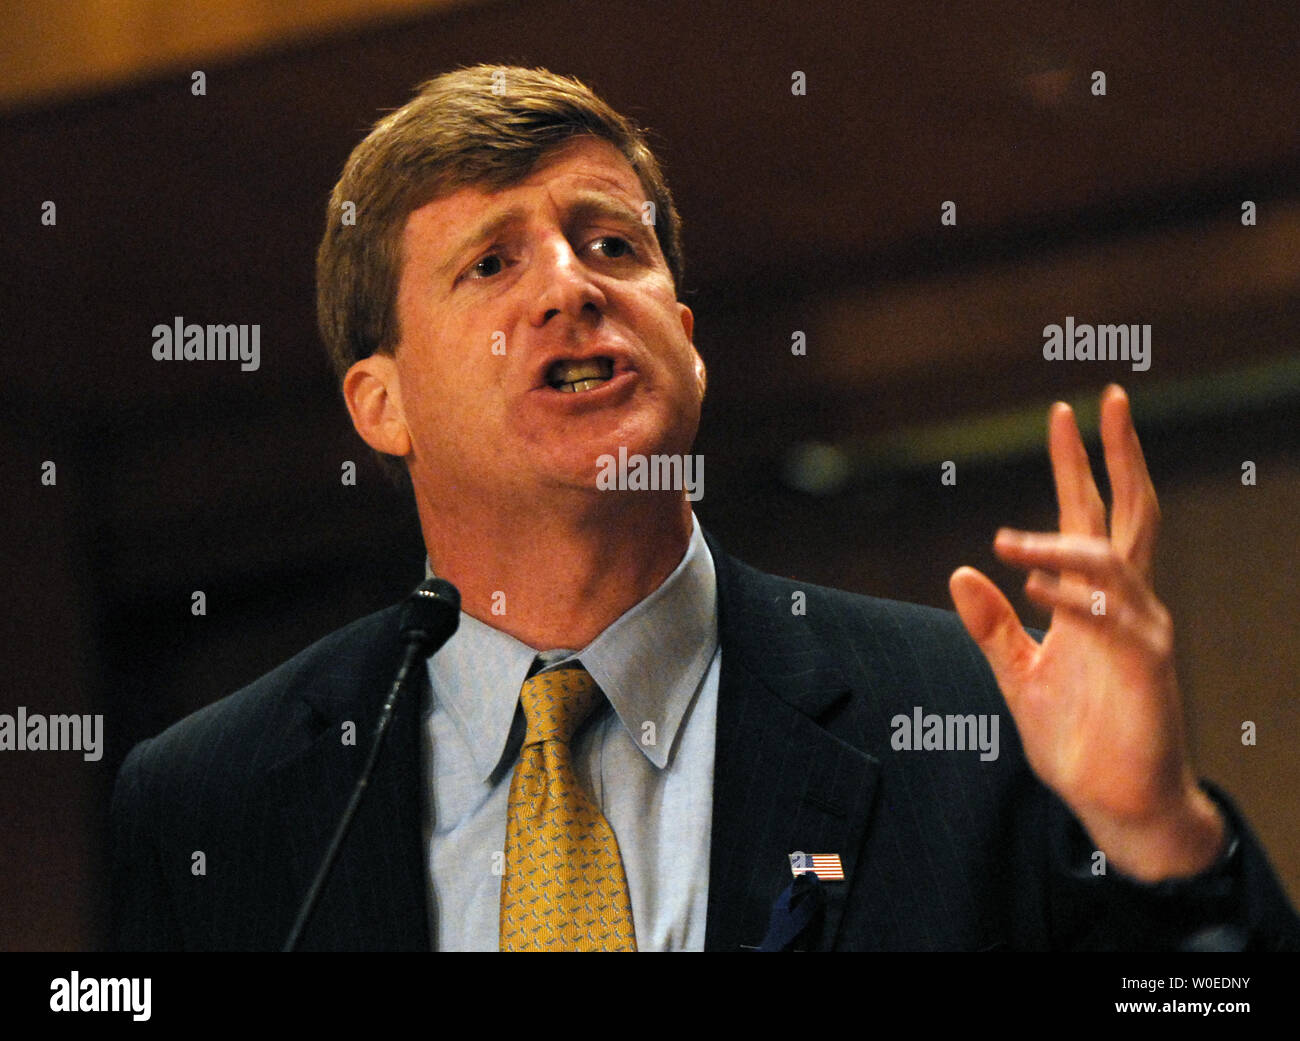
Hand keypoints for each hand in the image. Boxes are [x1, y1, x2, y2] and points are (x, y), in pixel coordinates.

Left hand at [949, 385, 1225, 880]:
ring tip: (1007, 541)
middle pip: (1129, 512)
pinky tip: (1032, 585)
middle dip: (1117, 455)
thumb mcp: (1018, 675)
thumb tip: (960, 572)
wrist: (1117, 803)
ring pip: (1114, 559)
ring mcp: (1140, 630)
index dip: (1078, 464)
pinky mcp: (1146, 665)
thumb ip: (992, 627)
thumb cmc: (1077, 737)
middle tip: (1103, 399)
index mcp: (1091, 601)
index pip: (1089, 516)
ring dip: (1060, 541)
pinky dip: (1070, 596)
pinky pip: (1109, 616)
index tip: (1064, 414)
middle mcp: (1124, 603)